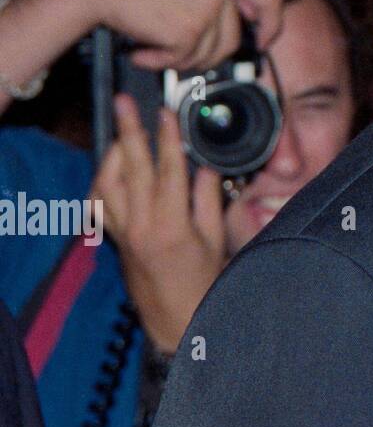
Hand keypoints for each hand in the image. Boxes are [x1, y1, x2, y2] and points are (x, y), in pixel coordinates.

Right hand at [68, 0, 282, 70]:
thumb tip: (250, 15)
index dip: (271, 24)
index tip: (264, 39)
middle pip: (233, 38)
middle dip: (207, 53)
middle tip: (179, 48)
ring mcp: (208, 6)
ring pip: (210, 54)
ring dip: (181, 58)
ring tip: (157, 43)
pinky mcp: (189, 30)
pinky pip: (184, 61)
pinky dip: (161, 62)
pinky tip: (144, 49)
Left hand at [92, 93, 227, 352]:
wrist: (177, 323)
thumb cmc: (204, 286)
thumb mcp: (216, 240)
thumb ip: (208, 200)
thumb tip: (204, 167)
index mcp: (172, 225)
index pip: (168, 169)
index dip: (168, 138)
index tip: (166, 112)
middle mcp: (141, 226)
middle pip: (131, 168)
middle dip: (129, 131)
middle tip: (125, 103)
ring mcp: (124, 233)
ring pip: (108, 183)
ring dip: (114, 153)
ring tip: (123, 131)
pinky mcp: (116, 240)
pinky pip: (102, 203)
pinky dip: (105, 179)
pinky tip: (113, 166)